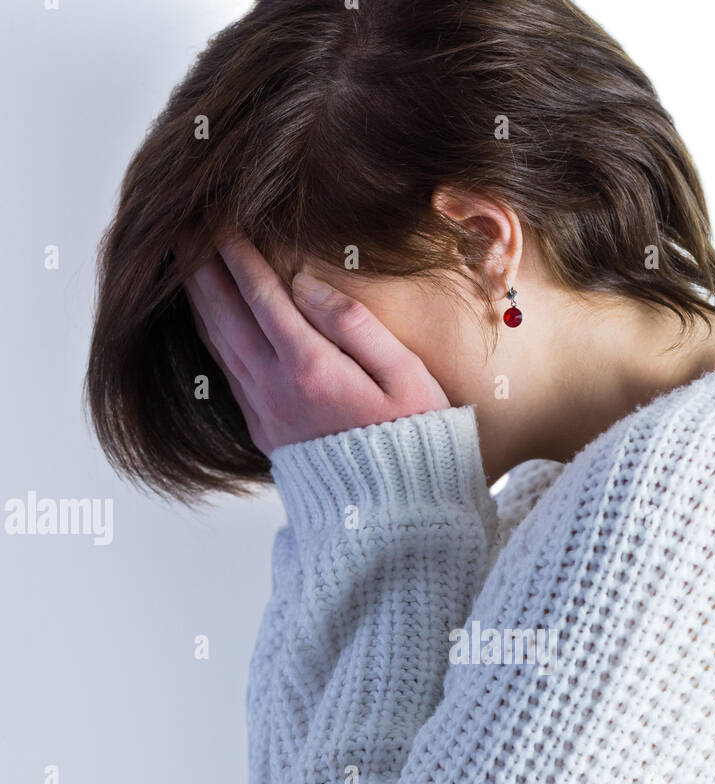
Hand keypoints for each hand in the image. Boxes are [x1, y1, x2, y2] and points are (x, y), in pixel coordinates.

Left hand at [181, 233, 449, 454]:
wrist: (396, 513)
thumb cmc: (414, 438)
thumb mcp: (405, 376)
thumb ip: (354, 324)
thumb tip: (305, 283)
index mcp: (311, 368)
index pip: (261, 296)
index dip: (238, 255)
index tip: (220, 221)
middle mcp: (276, 388)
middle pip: (226, 316)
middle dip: (202, 269)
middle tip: (181, 231)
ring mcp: (265, 412)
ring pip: (219, 344)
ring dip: (200, 301)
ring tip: (186, 266)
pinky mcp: (265, 431)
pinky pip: (228, 371)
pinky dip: (213, 337)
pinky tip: (211, 321)